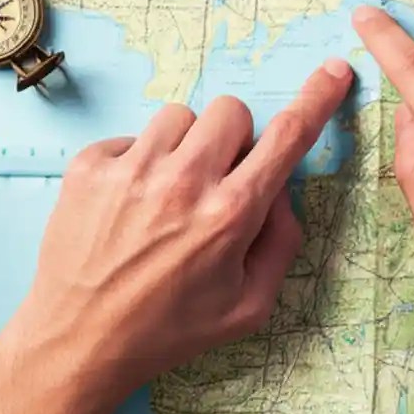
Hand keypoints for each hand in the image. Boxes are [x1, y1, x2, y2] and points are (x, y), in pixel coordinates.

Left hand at [0, 58, 352, 413]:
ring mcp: (132, 170)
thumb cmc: (171, 330)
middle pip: (232, 111)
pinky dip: (139, 162)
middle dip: (235, 140)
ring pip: (181, 116)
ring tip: (169, 194)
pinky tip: (130, 205)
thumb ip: (282, 243)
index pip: (288, 137)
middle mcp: (184, 182)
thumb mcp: (250, 306)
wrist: (79, 342)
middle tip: (219, 180)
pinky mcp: (90, 167)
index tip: (334, 71)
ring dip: (186, 147)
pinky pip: (132, 136)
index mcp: (231, 214)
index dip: (317, 98)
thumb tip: (282, 192)